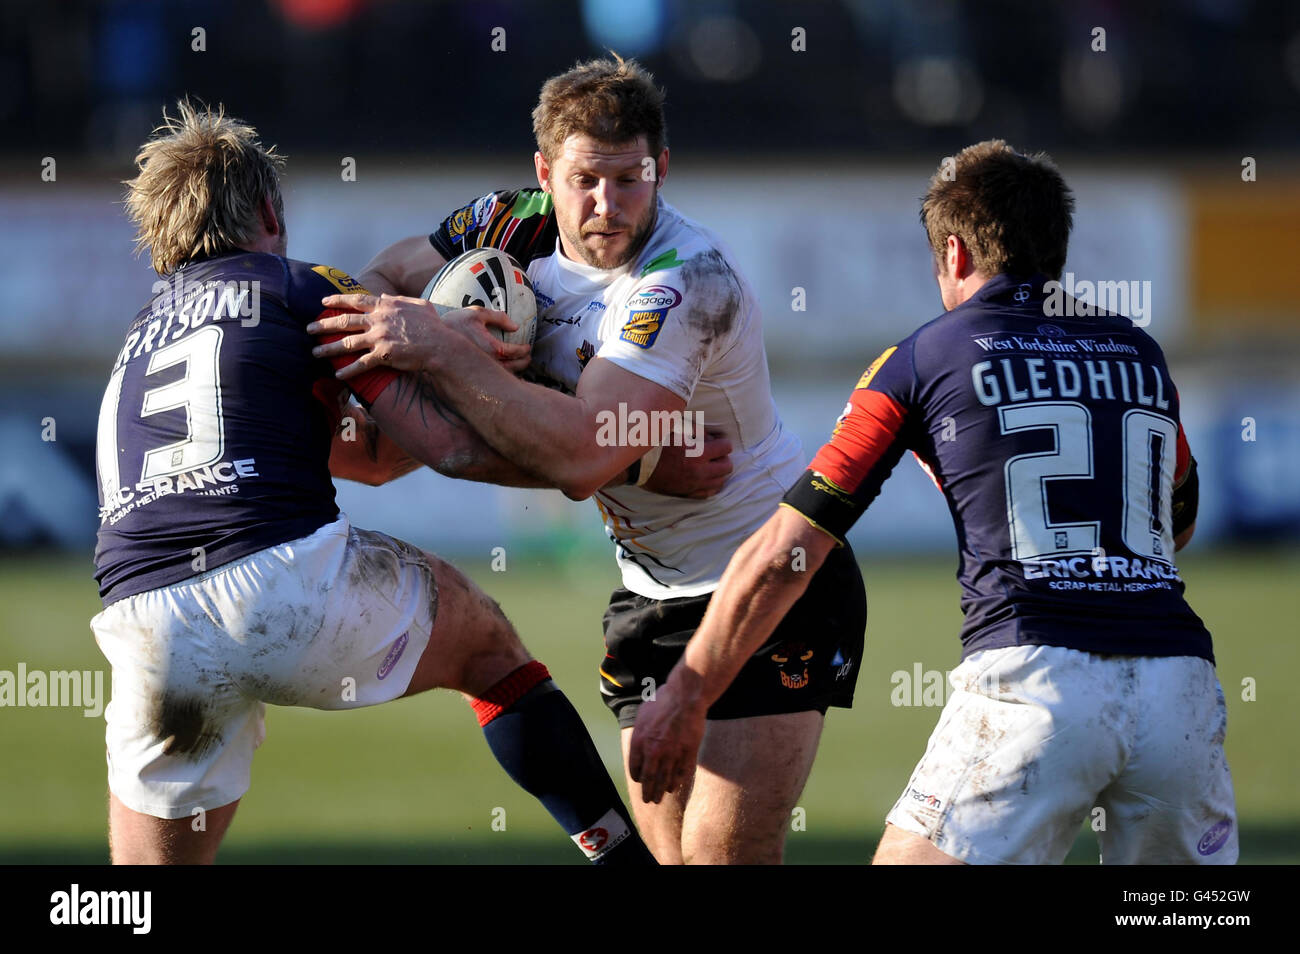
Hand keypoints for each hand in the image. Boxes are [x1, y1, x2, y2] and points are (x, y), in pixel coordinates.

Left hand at [308, 294, 528, 378]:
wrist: (441, 344)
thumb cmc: (434, 326)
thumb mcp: (419, 305)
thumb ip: (400, 300)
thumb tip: (387, 295)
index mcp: (386, 306)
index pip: (356, 300)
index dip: (338, 301)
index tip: (324, 302)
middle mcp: (378, 320)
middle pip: (345, 321)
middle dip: (324, 325)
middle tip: (308, 328)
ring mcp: (380, 338)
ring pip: (347, 343)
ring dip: (328, 349)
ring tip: (315, 353)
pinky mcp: (384, 355)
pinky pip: (361, 364)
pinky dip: (348, 370)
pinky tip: (337, 374)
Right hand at [439, 306, 530, 372]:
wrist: (432, 340)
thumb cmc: (455, 324)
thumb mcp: (476, 313)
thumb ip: (497, 317)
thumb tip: (515, 326)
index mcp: (491, 348)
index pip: (514, 352)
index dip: (523, 350)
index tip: (527, 347)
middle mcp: (487, 364)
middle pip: (513, 367)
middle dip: (523, 363)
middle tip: (527, 358)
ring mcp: (481, 372)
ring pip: (504, 377)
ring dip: (515, 372)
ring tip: (519, 365)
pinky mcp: (474, 377)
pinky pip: (493, 381)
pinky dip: (502, 379)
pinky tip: (503, 374)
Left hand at [627, 669, 707, 803]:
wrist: (685, 696)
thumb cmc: (662, 702)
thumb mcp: (642, 715)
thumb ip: (639, 734)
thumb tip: (636, 748)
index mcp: (639, 741)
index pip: (635, 769)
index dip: (637, 778)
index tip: (640, 781)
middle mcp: (654, 750)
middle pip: (649, 779)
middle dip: (648, 792)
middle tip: (649, 800)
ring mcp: (672, 752)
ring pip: (665, 779)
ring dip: (661, 791)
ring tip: (659, 798)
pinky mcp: (688, 752)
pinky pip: (682, 773)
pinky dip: (677, 782)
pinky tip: (674, 787)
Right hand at [643, 431, 732, 497]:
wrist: (638, 465)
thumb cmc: (657, 443)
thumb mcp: (678, 429)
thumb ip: (699, 431)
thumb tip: (713, 437)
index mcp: (698, 453)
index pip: (726, 448)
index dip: (723, 443)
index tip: (718, 441)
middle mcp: (700, 471)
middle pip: (727, 467)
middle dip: (723, 458)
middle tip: (715, 454)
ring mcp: (694, 485)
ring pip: (720, 482)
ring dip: (719, 472)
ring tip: (711, 466)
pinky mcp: (687, 493)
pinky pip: (708, 493)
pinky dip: (711, 486)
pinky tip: (707, 479)